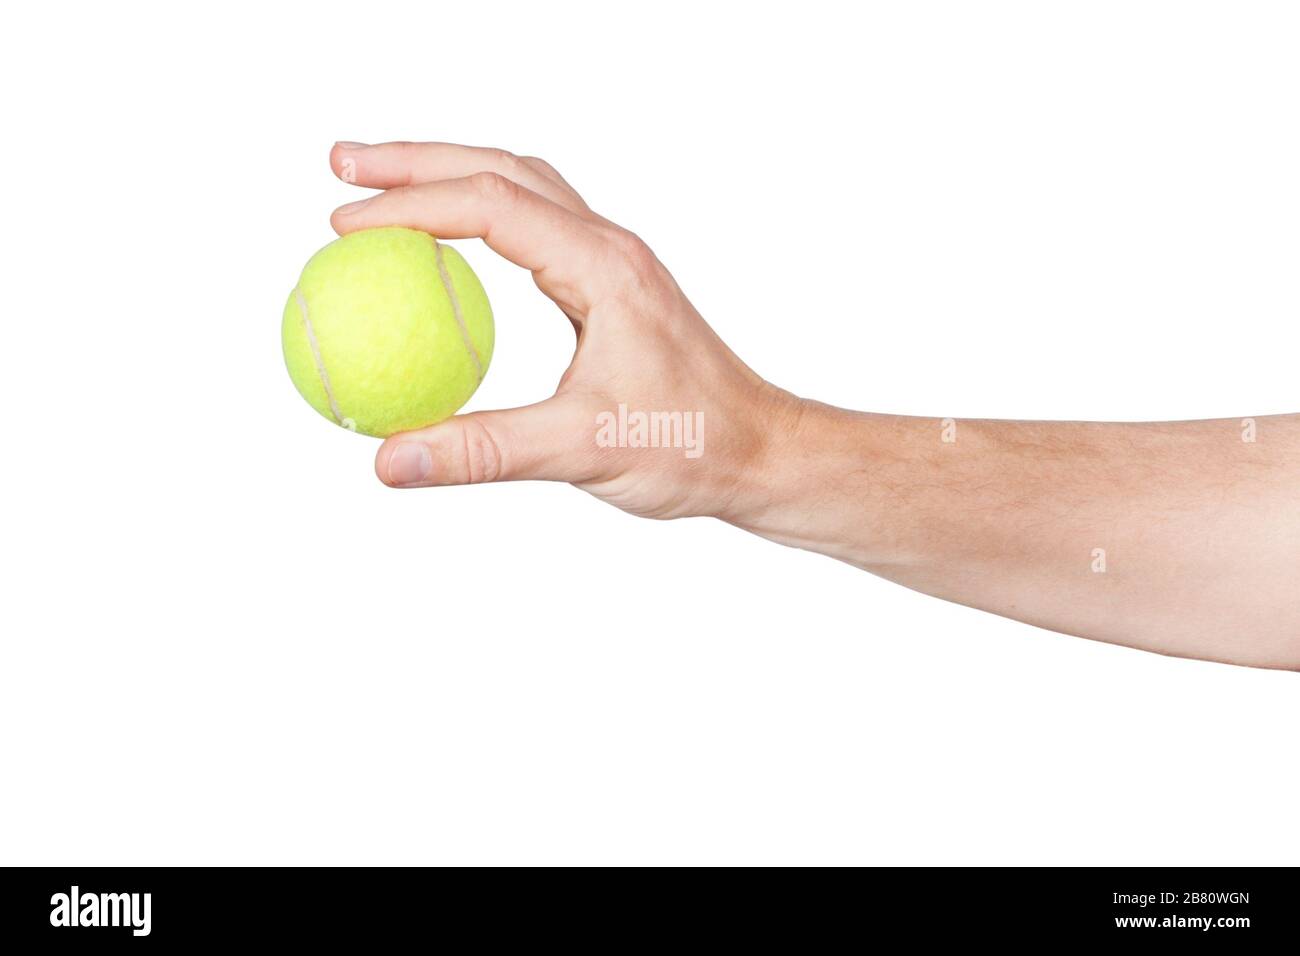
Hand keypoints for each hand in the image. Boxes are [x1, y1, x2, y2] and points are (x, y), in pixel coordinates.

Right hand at [329, 141, 798, 520]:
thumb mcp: (583, 450)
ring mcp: (611, 264)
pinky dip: (479, 216)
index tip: (344, 224)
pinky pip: (534, 229)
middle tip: (341, 167)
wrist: (760, 452)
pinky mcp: (609, 289)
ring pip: (522, 189)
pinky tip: (447, 244)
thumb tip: (389, 458)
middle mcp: (608, 248)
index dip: (412, 205)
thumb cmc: (692, 446)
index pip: (493, 204)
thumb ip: (484, 450)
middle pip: (502, 169)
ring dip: (450, 175)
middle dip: (417, 160)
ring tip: (380, 185)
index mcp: (604, 267)